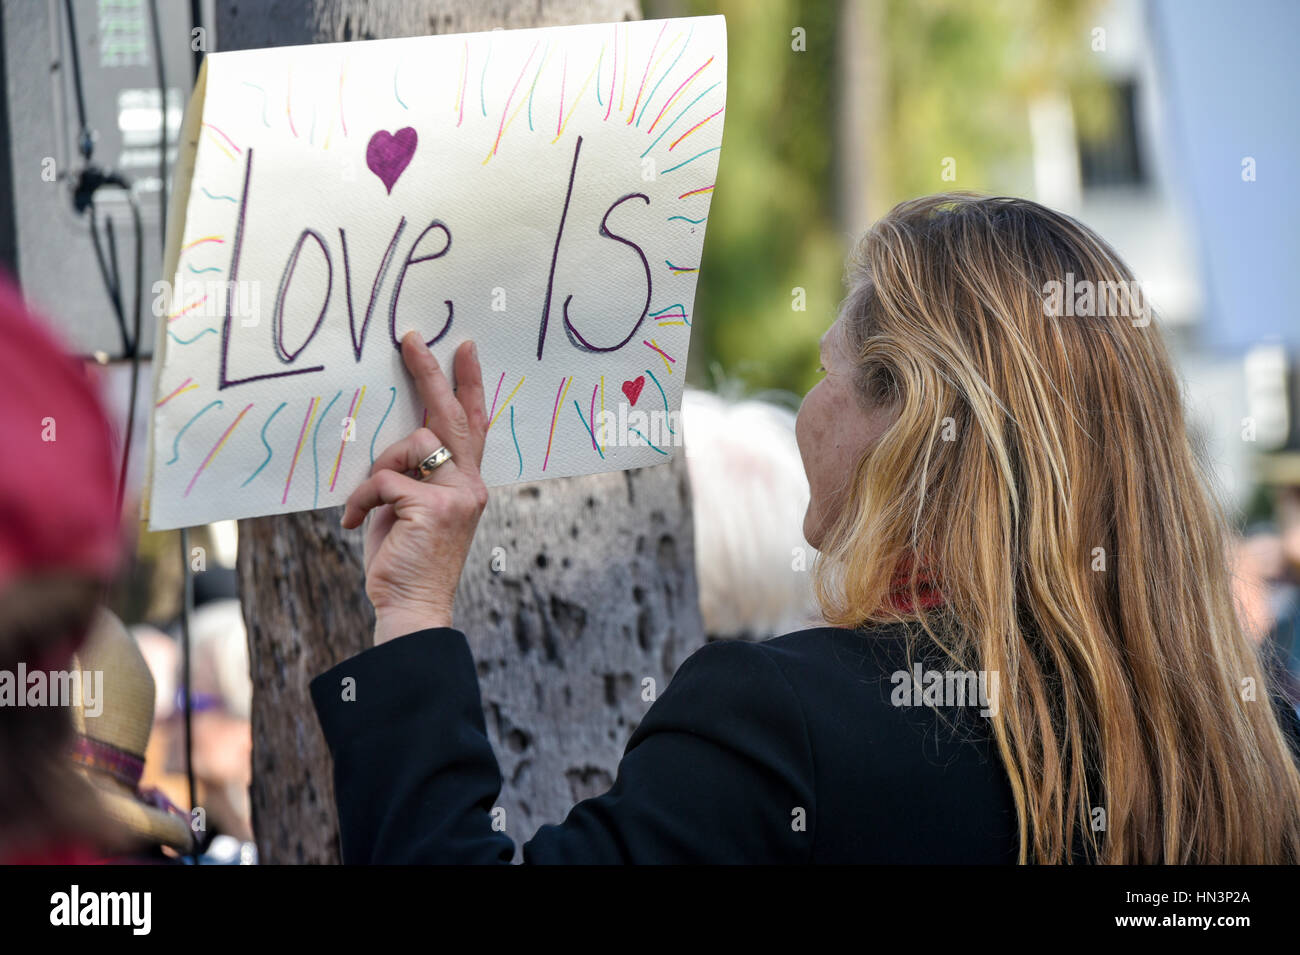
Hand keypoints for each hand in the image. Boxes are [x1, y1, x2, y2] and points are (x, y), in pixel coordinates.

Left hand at [342, 331, 489, 643]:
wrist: (413, 608)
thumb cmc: (406, 562)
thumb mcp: (412, 512)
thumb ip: (414, 477)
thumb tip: (394, 449)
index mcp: (468, 485)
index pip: (474, 425)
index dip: (470, 385)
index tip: (464, 349)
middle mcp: (470, 485)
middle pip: (451, 416)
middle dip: (430, 373)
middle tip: (411, 338)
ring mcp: (456, 495)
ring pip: (410, 445)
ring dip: (378, 469)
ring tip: (364, 506)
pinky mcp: (432, 506)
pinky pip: (384, 478)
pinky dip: (361, 498)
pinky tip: (355, 522)